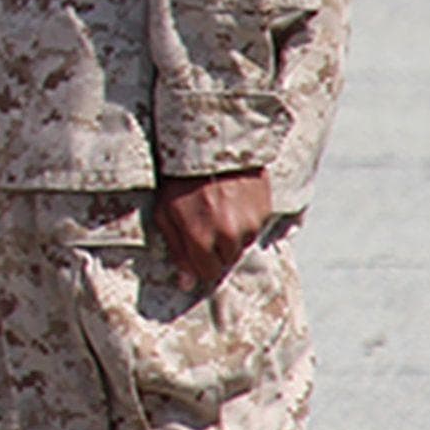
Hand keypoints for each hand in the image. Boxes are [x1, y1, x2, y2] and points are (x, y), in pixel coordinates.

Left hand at [155, 170, 272, 291]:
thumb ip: (176, 249)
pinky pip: (255, 228)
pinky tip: (233, 202)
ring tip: (219, 210)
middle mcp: (227, 236)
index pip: (206, 273)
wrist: (209, 146)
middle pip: (226, 261)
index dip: (200, 265)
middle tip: (206, 226)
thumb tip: (186, 283)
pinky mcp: (264, 212)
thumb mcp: (165, 212)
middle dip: (215, 250)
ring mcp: (249, 224)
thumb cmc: (180, 180)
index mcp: (200, 238)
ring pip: (241, 245)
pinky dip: (245, 221)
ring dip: (232, 235)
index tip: (197, 254)